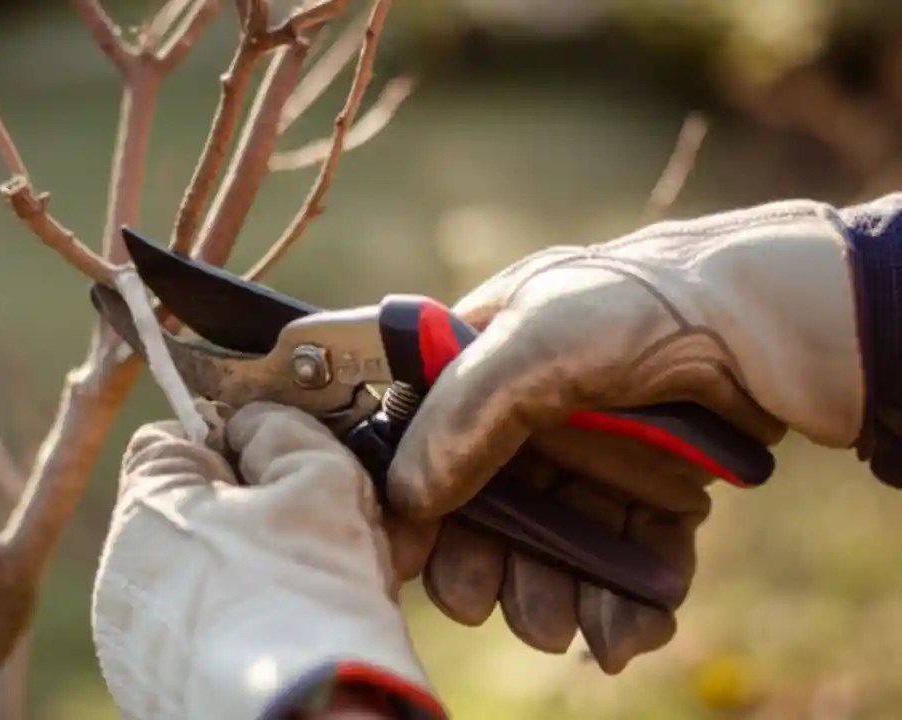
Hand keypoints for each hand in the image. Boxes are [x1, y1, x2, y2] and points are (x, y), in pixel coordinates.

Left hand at [93, 403, 441, 719]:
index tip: (277, 477)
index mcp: (146, 506)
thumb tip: (256, 427)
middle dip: (239, 520)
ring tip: (295, 605)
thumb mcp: (320, 477)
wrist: (309, 719)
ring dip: (234, 581)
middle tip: (301, 543)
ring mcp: (127, 642)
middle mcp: (117, 574)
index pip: (169, 439)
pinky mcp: (146, 692)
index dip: (232, 447)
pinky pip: (188, 640)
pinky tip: (275, 649)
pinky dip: (227, 638)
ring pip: (187, 581)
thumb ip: (279, 429)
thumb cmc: (311, 596)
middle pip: (181, 514)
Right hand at [387, 198, 866, 672]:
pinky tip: (627, 630)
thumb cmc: (646, 306)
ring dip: (552, 595)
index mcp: (490, 356)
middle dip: (488, 562)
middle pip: (492, 506)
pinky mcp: (661, 490)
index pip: (430, 438)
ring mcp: (602, 452)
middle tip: (484, 607)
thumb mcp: (533, 340)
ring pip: (558, 543)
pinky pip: (629, 558)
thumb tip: (407, 497)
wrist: (777, 323)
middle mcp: (539, 408)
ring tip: (560, 631)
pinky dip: (624, 603)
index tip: (412, 553)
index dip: (419, 499)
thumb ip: (461, 413)